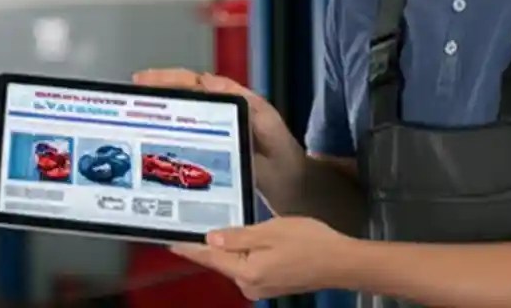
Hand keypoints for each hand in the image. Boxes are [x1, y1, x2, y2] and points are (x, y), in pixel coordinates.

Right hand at [133, 67, 297, 206]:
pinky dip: (169, 132)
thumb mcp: (267, 126)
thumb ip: (246, 104)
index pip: (195, 82)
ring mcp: (216, 131)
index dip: (168, 78)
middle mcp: (222, 112)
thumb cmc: (284, 158)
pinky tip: (154, 139)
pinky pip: (186, 135)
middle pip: (183, 94)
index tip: (145, 80)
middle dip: (157, 90)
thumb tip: (210, 83)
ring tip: (137, 111)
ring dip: (161, 109)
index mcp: (234, 101)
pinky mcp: (213, 150)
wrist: (295, 189)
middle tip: (133, 92)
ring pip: (182, 114)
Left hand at [171, 216, 353, 299]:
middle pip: (221, 261)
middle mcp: (249, 285)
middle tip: (195, 222)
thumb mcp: (270, 231)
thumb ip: (237, 237)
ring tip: (222, 227)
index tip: (169, 242)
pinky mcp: (272, 285)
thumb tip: (210, 240)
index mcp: (246, 271)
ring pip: (236, 264)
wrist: (342, 262)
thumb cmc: (308, 242)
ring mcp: (261, 288)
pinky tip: (247, 240)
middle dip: (210, 244)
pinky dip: (245, 254)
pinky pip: (249, 267)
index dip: (188, 248)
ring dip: (230, 248)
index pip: (209, 258)